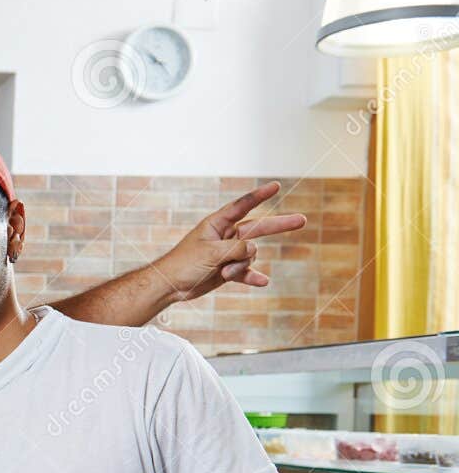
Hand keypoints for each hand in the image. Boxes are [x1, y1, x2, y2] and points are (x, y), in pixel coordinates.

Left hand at [154, 181, 307, 304]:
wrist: (169, 286)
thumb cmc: (183, 264)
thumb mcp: (211, 253)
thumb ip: (235, 249)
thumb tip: (254, 249)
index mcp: (217, 224)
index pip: (242, 206)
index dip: (260, 196)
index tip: (276, 186)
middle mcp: (225, 236)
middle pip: (258, 228)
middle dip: (279, 224)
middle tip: (302, 220)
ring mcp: (228, 253)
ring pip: (249, 255)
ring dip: (240, 266)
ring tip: (223, 272)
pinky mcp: (227, 270)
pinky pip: (245, 272)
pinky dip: (251, 276)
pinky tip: (262, 282)